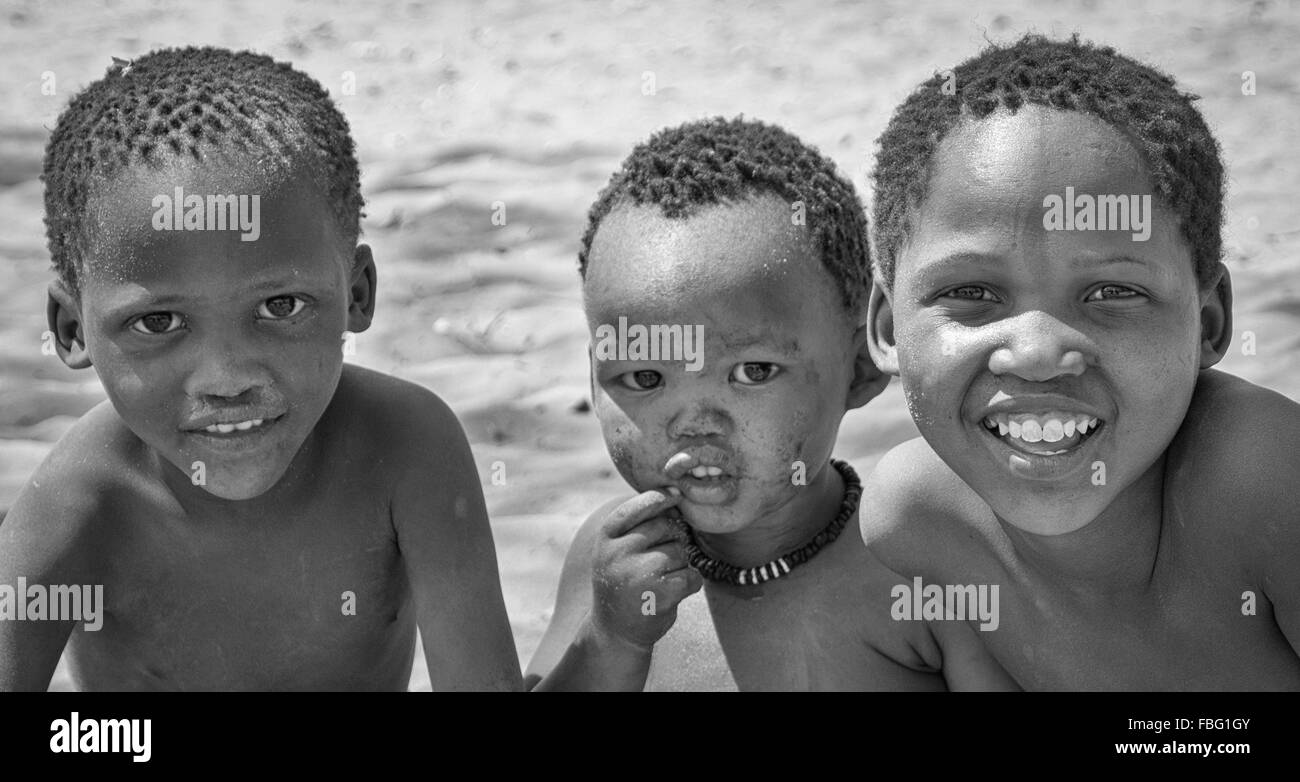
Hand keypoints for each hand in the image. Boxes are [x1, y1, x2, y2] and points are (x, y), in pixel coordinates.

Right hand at [589, 489, 703, 652]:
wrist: (615, 631)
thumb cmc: (622, 583)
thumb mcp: (616, 551)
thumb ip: (637, 526)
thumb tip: (674, 498)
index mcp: (606, 539)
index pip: (634, 508)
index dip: (657, 498)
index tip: (675, 494)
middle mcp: (619, 553)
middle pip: (665, 527)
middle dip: (670, 540)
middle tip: (655, 564)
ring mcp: (639, 573)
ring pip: (680, 552)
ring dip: (679, 566)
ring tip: (658, 582)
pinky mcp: (661, 593)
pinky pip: (691, 575)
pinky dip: (689, 584)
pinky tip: (671, 595)